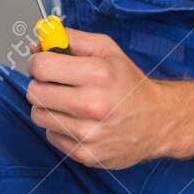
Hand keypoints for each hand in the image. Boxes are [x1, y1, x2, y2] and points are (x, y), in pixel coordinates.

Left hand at [26, 28, 182, 169]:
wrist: (158, 122)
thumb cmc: (130, 85)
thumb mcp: (107, 50)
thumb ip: (71, 40)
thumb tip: (37, 43)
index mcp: (99, 74)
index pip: (42, 67)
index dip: (38, 62)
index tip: (44, 64)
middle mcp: (94, 105)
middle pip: (35, 92)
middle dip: (41, 85)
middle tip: (56, 84)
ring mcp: (89, 133)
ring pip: (38, 115)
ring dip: (48, 107)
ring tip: (69, 103)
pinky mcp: (85, 154)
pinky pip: (50, 136)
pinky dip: (59, 128)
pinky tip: (78, 122)